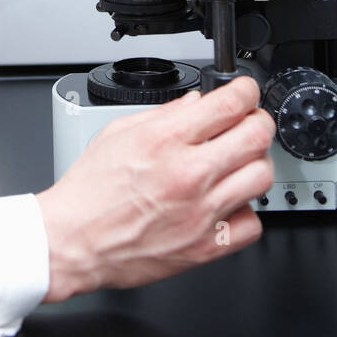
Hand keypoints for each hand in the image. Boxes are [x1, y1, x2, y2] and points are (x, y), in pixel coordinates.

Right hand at [35, 76, 275, 301]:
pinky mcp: (206, 246)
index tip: (245, 92)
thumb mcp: (117, 132)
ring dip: (255, 164)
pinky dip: (245, 211)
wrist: (76, 240)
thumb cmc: (90, 190)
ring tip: (237, 164)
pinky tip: (227, 203)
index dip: (246, 91)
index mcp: (165, 140)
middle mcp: (188, 173)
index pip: (229, 104)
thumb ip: (163, 113)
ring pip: (261, 176)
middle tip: (250, 123)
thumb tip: (196, 102)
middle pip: (256, 136)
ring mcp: (201, 212)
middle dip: (259, 121)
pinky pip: (252, 224)